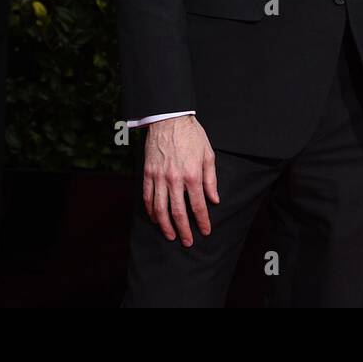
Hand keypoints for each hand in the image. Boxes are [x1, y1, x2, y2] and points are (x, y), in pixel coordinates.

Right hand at [142, 114, 217, 246]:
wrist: (169, 119)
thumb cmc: (192, 136)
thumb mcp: (208, 155)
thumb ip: (211, 180)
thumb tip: (214, 200)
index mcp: (192, 175)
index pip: (198, 205)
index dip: (202, 221)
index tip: (205, 231)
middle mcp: (174, 179)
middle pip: (178, 212)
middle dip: (184, 229)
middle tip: (187, 242)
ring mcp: (159, 177)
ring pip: (160, 209)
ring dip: (165, 225)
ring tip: (171, 235)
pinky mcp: (147, 174)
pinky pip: (147, 197)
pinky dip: (151, 211)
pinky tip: (155, 218)